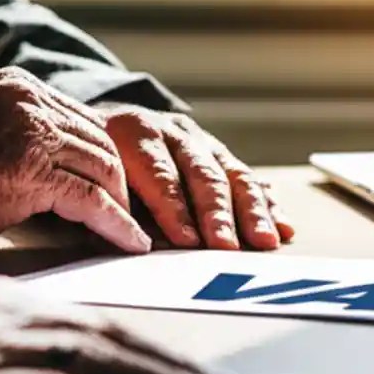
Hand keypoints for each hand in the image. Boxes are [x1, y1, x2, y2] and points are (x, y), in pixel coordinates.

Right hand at [0, 67, 150, 251]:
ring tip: (133, 234)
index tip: (119, 187)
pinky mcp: (32, 170)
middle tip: (134, 214)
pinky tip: (130, 243)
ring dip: (123, 206)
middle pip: (100, 141)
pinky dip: (116, 224)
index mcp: (19, 86)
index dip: (105, 158)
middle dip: (120, 182)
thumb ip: (26, 132)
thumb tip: (73, 163)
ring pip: (102, 169)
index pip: (83, 119)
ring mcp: (31, 132)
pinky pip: (91, 200)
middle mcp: (29, 99)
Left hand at [99, 104, 294, 250]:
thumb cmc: (94, 167)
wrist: (101, 125)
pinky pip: (249, 179)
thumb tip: (136, 245)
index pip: (158, 174)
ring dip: (253, 212)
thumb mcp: (90, 180)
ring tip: (266, 242)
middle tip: (229, 248)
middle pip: (202, 175)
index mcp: (133, 133)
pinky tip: (283, 229)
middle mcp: (172, 131)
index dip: (174, 210)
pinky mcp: (221, 154)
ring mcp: (201, 141)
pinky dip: (268, 206)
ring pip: (233, 176)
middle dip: (219, 215)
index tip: (187, 242)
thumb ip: (110, 210)